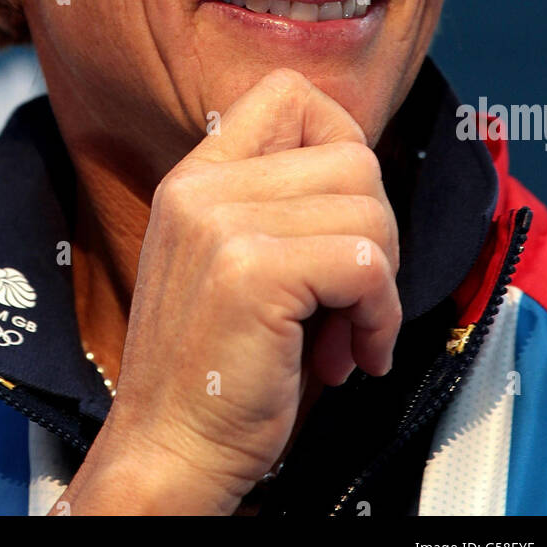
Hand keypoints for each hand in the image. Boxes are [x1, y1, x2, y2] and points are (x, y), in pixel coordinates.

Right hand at [93, 68, 401, 511]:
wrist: (168, 452)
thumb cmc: (215, 370)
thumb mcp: (228, 259)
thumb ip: (277, 205)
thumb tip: (364, 174)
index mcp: (196, 177)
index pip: (290, 93)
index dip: (342, 143)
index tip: (344, 214)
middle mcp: (203, 188)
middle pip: (351, 156)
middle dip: (375, 231)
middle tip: (349, 295)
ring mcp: (223, 226)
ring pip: (369, 211)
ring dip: (379, 284)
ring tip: (345, 333)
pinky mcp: (253, 273)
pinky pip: (365, 264)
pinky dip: (378, 316)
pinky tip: (351, 356)